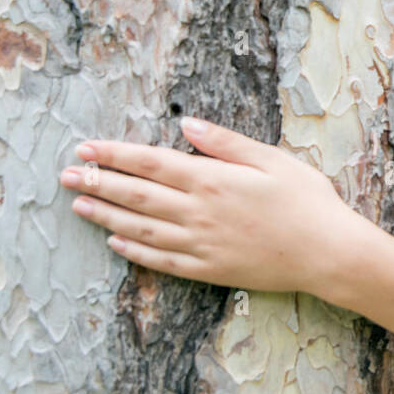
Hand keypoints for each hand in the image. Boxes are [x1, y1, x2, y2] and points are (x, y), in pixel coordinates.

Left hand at [58, 116, 371, 299]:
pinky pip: (161, 260)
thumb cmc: (307, 200)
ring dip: (105, 215)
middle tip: (65, 175)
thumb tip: (186, 124)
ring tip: (78, 205)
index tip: (85, 148)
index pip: (150, 162)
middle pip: (136, 194)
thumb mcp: (272, 159)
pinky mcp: (208, 269)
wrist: (327, 253)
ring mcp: (200, 244)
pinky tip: (115, 241)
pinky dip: (134, 250)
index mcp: (213, 179)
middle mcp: (198, 212)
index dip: (113, 155)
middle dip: (97, 182)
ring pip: (140, 228)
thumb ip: (225, 142)